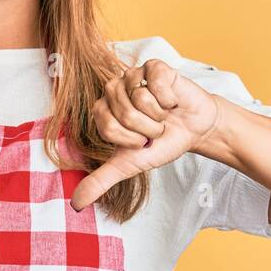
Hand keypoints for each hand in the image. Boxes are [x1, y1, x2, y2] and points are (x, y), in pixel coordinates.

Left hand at [70, 59, 224, 210]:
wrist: (195, 130)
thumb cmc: (160, 144)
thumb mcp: (129, 165)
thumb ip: (100, 181)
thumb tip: (75, 204)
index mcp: (102, 110)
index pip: (108, 128)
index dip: (130, 139)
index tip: (141, 140)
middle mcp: (112, 89)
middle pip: (124, 113)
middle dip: (147, 128)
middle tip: (156, 128)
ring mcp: (132, 75)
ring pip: (140, 98)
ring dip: (159, 115)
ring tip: (164, 115)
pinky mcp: (154, 66)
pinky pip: (156, 83)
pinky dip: (169, 98)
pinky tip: (172, 100)